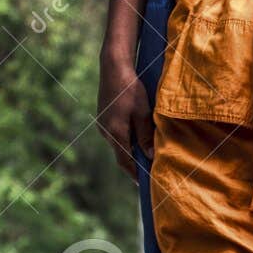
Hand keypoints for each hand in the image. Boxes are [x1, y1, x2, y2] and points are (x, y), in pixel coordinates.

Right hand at [97, 57, 152, 180]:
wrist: (113, 68)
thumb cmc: (130, 89)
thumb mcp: (144, 113)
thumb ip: (145, 136)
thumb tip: (149, 157)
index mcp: (115, 133)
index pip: (125, 162)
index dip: (135, 174)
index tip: (145, 184)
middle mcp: (105, 132)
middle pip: (121, 154)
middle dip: (134, 164)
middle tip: (150, 172)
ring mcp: (102, 125)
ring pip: (119, 144)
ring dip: (131, 151)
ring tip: (146, 156)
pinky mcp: (104, 118)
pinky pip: (116, 135)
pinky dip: (127, 140)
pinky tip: (138, 137)